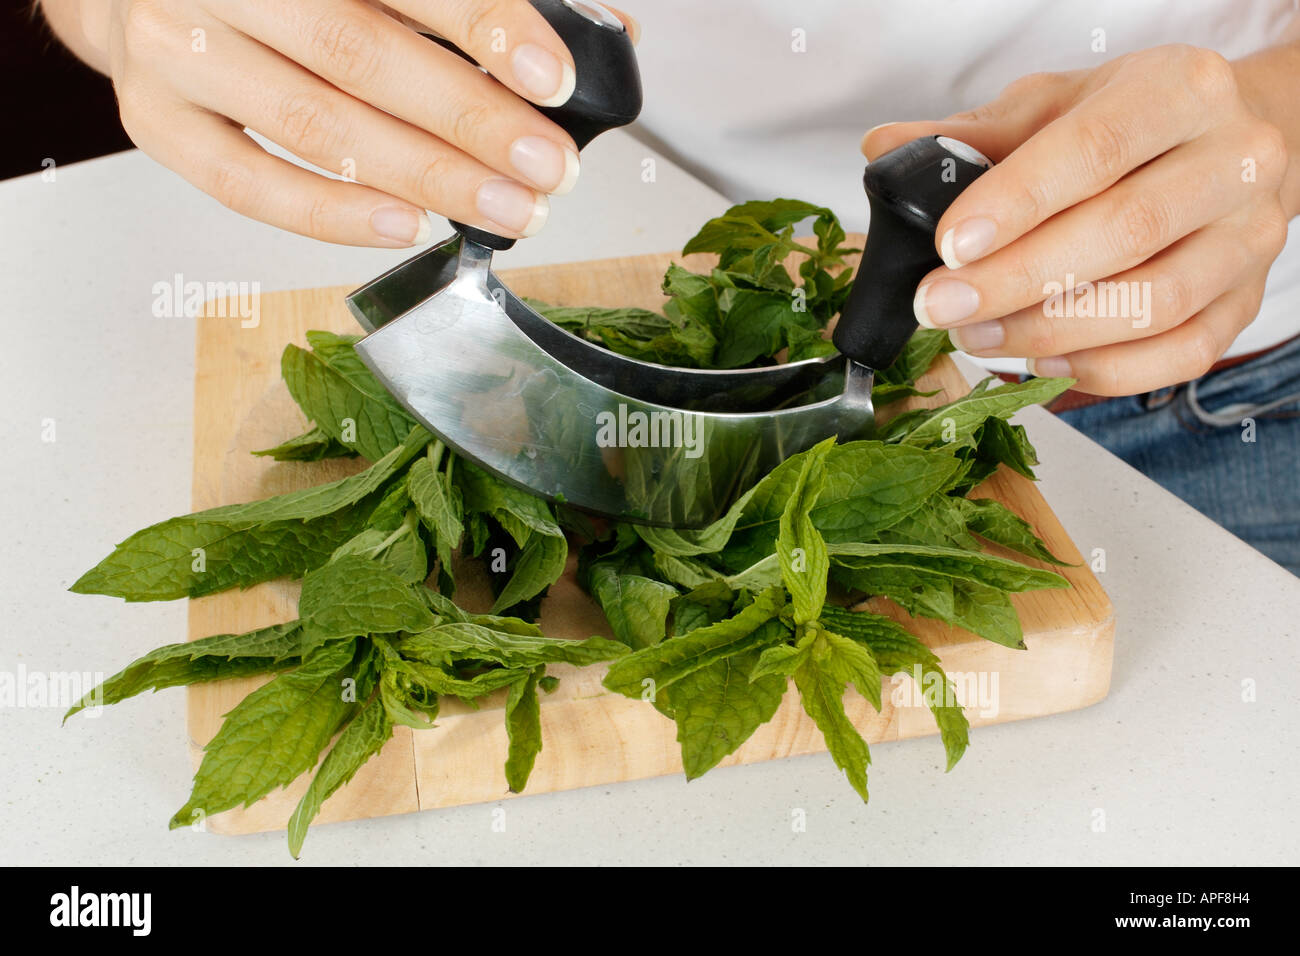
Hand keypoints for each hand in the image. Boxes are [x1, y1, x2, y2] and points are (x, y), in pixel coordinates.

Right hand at [80, 0, 636, 245]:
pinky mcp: (156, 118)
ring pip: (315, 124)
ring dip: (424, 179)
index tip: (555, 80)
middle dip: (471, 122)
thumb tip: (606, 37)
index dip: (486, 25)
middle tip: (547, 171)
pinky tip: (404, 226)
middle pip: (361, 55)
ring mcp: (179, 48)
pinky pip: (246, 183)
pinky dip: (330, 214)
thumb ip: (475, 1)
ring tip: (506, 211)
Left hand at [862, 44, 1293, 395]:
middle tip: (940, 308)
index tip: (949, 247)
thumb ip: (973, 135)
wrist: (1223, 144)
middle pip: (1123, 231)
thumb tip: (883, 151)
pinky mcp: (1246, 302)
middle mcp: (1233, 160)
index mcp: (1180, 90)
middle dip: (1015, 281)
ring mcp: (1249, 237)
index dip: (1016, 203)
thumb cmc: (1127, 125)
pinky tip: (1040, 365)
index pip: (1095, 148)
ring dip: (1050, 333)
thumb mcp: (1052, 105)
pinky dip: (1102, 370)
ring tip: (977, 338)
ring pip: (1153, 303)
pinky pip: (1180, 354)